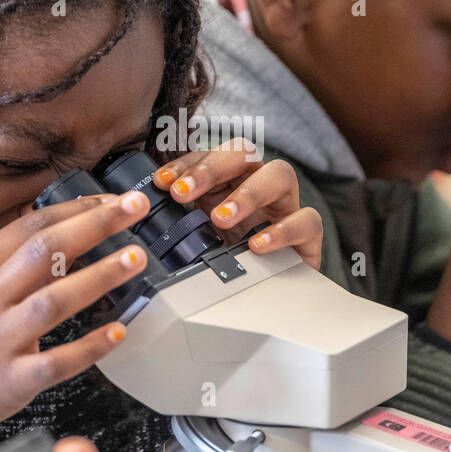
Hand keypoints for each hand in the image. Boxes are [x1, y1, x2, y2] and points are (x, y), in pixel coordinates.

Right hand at [0, 191, 155, 433]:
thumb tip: (48, 233)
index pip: (30, 227)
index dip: (76, 208)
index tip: (112, 199)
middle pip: (46, 250)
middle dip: (96, 224)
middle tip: (136, 207)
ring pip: (56, 300)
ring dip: (100, 276)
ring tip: (137, 258)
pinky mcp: (9, 382)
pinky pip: (58, 361)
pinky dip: (90, 347)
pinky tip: (118, 332)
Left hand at [152, 140, 323, 269]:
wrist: (270, 298)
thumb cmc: (231, 263)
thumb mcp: (198, 241)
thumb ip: (177, 223)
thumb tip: (143, 214)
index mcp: (229, 183)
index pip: (210, 156)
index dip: (185, 164)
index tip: (162, 182)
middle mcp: (259, 187)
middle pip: (244, 153)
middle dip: (210, 168)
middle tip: (183, 193)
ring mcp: (286, 207)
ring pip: (281, 174)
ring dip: (247, 192)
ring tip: (220, 218)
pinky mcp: (307, 236)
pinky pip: (307, 220)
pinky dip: (282, 230)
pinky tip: (256, 246)